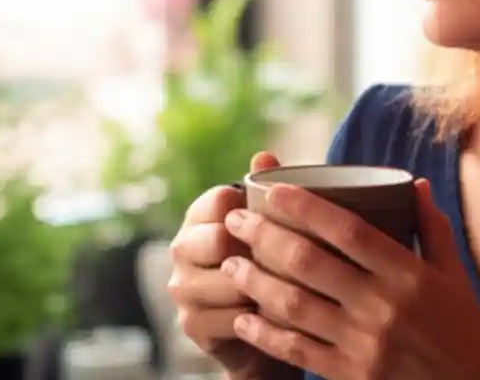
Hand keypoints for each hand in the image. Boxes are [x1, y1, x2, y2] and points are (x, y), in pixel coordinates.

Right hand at [168, 151, 299, 379]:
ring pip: (229, 282)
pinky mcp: (192, 324)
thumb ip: (266, 189)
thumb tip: (264, 156)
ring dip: (265, 287)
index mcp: (199, 214)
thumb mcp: (273, 223)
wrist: (259, 321)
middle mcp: (181, 248)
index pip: (221, 201)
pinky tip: (285, 316)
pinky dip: (262, 319)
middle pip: (219, 240)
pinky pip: (232, 319)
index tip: (285, 220)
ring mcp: (182, 288)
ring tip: (297, 288)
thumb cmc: (270, 258)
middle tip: (296, 259)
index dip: (256, 211)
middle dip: (259, 251)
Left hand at [220, 178, 479, 379]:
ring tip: (231, 263)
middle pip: (309, 262)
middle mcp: (381, 306)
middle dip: (264, 236)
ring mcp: (363, 344)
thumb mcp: (455, 278)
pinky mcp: (350, 375)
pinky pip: (297, 349)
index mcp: (408, 275)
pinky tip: (245, 318)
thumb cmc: (464, 333)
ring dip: (255, 280)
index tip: (275, 190)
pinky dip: (266, 333)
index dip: (307, 207)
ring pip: (294, 304)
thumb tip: (417, 184)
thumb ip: (433, 230)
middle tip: (235, 218)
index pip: (348, 230)